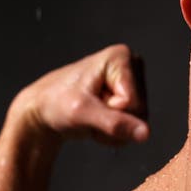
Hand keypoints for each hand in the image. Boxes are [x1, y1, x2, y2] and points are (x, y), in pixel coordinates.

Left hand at [10, 44, 149, 145]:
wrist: (44, 109)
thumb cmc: (56, 103)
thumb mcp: (82, 113)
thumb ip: (115, 123)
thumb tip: (146, 133)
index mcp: (121, 57)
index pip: (132, 103)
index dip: (109, 110)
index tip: (89, 102)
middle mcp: (132, 66)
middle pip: (139, 112)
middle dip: (113, 120)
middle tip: (90, 112)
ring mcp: (134, 82)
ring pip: (138, 122)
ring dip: (113, 129)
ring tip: (92, 115)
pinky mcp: (132, 97)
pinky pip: (135, 127)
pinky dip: (114, 131)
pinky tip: (98, 119)